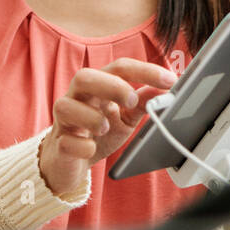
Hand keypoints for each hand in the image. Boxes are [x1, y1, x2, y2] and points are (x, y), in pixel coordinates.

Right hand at [38, 58, 178, 196]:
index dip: (144, 71)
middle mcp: (78, 99)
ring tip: (105, 127)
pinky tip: (90, 149)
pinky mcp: (59, 146)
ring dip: (90, 116)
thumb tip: (167, 90)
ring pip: (65, 106)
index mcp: (99, 87)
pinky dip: (80, 145)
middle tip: (132, 100)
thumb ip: (144, 102)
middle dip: (111, 85)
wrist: (71, 161)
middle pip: (85, 77)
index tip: (170, 80)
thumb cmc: (99, 132)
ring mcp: (65, 122)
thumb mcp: (127, 116)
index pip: (119, 69)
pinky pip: (65, 142)